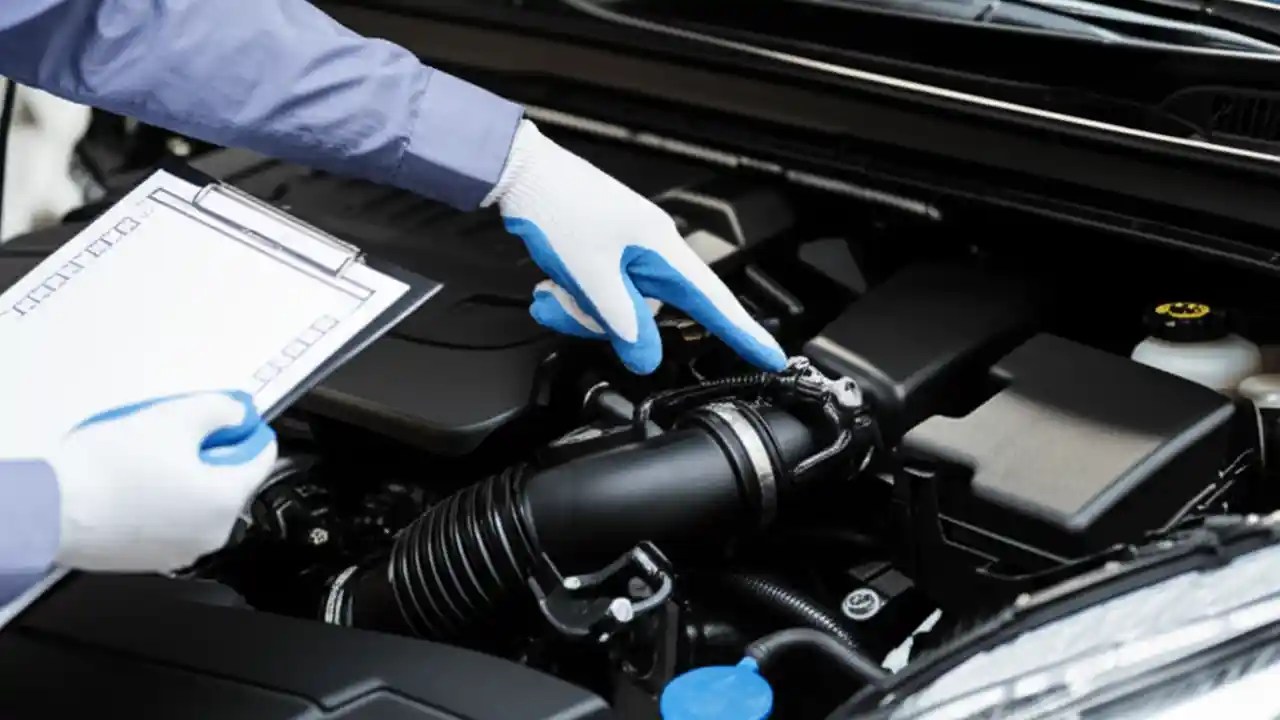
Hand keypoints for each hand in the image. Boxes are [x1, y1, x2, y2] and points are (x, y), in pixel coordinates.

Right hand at [49, 391, 276, 572]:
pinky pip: (175, 520)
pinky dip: (165, 498)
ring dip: (186, 474)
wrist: (53, 511)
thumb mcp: (176, 416)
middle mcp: (214, 532)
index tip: (230, 416)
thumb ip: (221, 409)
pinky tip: (135, 482)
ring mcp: (184, 549)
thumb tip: (239, 413)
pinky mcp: (154, 558)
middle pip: (231, 478)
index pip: (263, 456)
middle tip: (179, 430)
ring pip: (201, 499)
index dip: (247, 429)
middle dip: (211, 451)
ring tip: (150, 455)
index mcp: (228, 499)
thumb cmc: (110, 469)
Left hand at [486, 120, 785, 374]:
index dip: (743, 333)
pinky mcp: (601, 252)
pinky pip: (597, 292)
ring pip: (615, 307)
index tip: (771, 356)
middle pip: (647, 313)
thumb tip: (646, 357)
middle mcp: (649, 249)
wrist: (518, 171)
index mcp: (660, 249)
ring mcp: (624, 251)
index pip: (713, 302)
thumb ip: (622, 320)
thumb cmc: (556, 205)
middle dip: (603, 322)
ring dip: (578, 310)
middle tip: (565, 309)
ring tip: (549, 295)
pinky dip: (571, 297)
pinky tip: (548, 290)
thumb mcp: (589, 273)